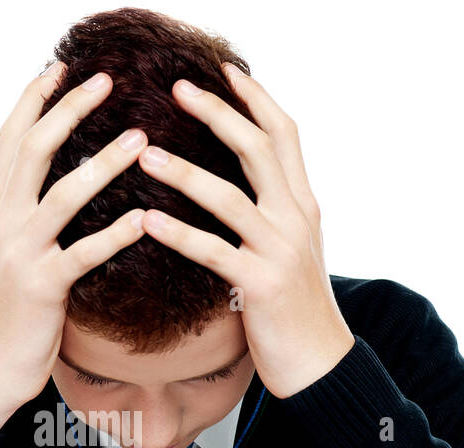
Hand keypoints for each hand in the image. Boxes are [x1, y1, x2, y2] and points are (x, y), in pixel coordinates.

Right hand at [0, 64, 149, 432]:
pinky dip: (115, 235)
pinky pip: (83, 254)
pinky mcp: (43, 288)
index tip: (62, 67)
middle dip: (69, 110)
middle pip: (34, 150)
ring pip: (62, 195)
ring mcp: (21, 253)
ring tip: (140, 138)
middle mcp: (1, 221)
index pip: (11, 138)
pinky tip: (144, 219)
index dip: (35, 99)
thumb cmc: (4, 307)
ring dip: (102, 163)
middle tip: (106, 80)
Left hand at [132, 63, 355, 398]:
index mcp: (302, 202)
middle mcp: (296, 217)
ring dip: (184, 173)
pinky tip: (148, 223)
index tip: (223, 69)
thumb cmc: (293, 306)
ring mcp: (280, 250)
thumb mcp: (289, 247)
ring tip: (144, 154)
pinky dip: (179, 235)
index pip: (283, 134)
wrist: (319, 362)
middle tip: (176, 87)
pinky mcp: (262, 286)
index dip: (255, 97)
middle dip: (218, 113)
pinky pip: (214, 253)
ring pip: (230, 198)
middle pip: (258, 148)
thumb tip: (243, 179)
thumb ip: (270, 210)